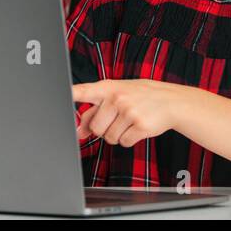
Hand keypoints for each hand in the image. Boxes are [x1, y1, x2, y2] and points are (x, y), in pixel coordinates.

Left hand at [72, 79, 186, 147]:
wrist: (170, 100)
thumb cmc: (139, 96)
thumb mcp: (116, 96)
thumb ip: (94, 111)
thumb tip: (78, 132)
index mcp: (107, 87)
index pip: (84, 91)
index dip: (70, 95)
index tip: (60, 95)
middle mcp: (117, 98)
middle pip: (96, 128)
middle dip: (104, 129)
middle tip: (117, 119)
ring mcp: (129, 111)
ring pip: (109, 138)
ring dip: (118, 135)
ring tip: (129, 121)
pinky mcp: (141, 125)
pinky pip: (124, 143)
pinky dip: (129, 139)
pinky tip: (137, 127)